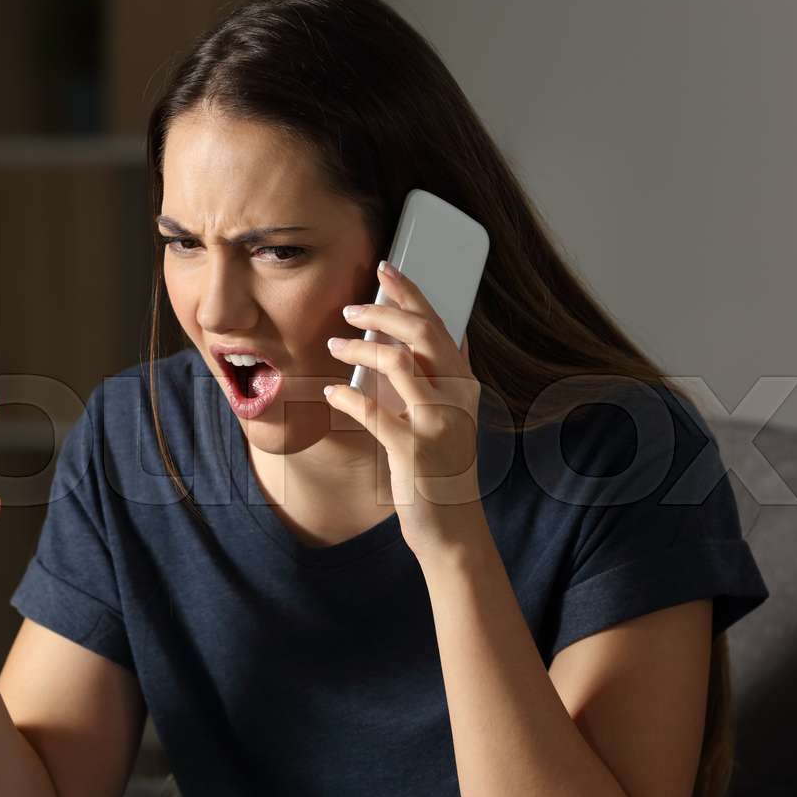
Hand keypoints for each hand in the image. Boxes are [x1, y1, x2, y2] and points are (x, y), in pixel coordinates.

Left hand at [323, 261, 485, 554]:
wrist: (453, 529)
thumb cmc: (443, 469)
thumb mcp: (450, 419)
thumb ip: (443, 379)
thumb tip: (446, 334)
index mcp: (465, 384)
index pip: (439, 323)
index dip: (411, 291)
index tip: (385, 267)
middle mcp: (457, 398)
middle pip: (421, 333)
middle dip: (383, 311)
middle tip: (349, 308)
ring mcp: (437, 424)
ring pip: (399, 363)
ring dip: (361, 348)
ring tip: (335, 343)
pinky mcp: (414, 451)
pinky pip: (374, 411)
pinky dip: (348, 396)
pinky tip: (331, 390)